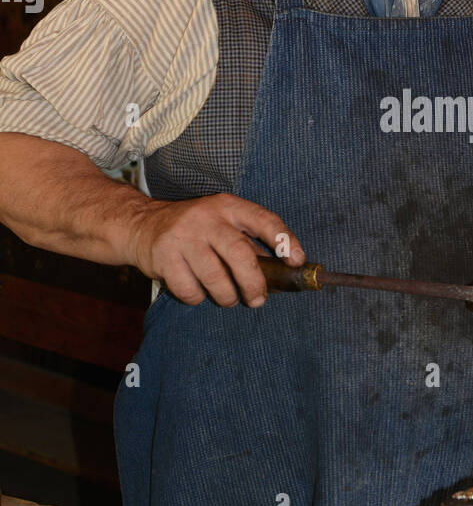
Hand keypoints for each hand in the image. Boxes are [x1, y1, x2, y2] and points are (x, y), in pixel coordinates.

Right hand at [130, 192, 304, 306]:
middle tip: (258, 299)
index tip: (297, 261)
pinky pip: (191, 290)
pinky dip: (198, 297)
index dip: (284, 241)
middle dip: (254, 283)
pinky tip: (197, 289)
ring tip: (227, 297)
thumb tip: (280, 273)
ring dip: (227, 296)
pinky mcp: (163, 257)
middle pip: (240, 254)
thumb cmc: (194, 230)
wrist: (141, 224)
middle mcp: (206, 218)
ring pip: (216, 278)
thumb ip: (248, 241)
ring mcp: (183, 237)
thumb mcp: (221, 222)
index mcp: (228, 206)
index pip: (264, 220)